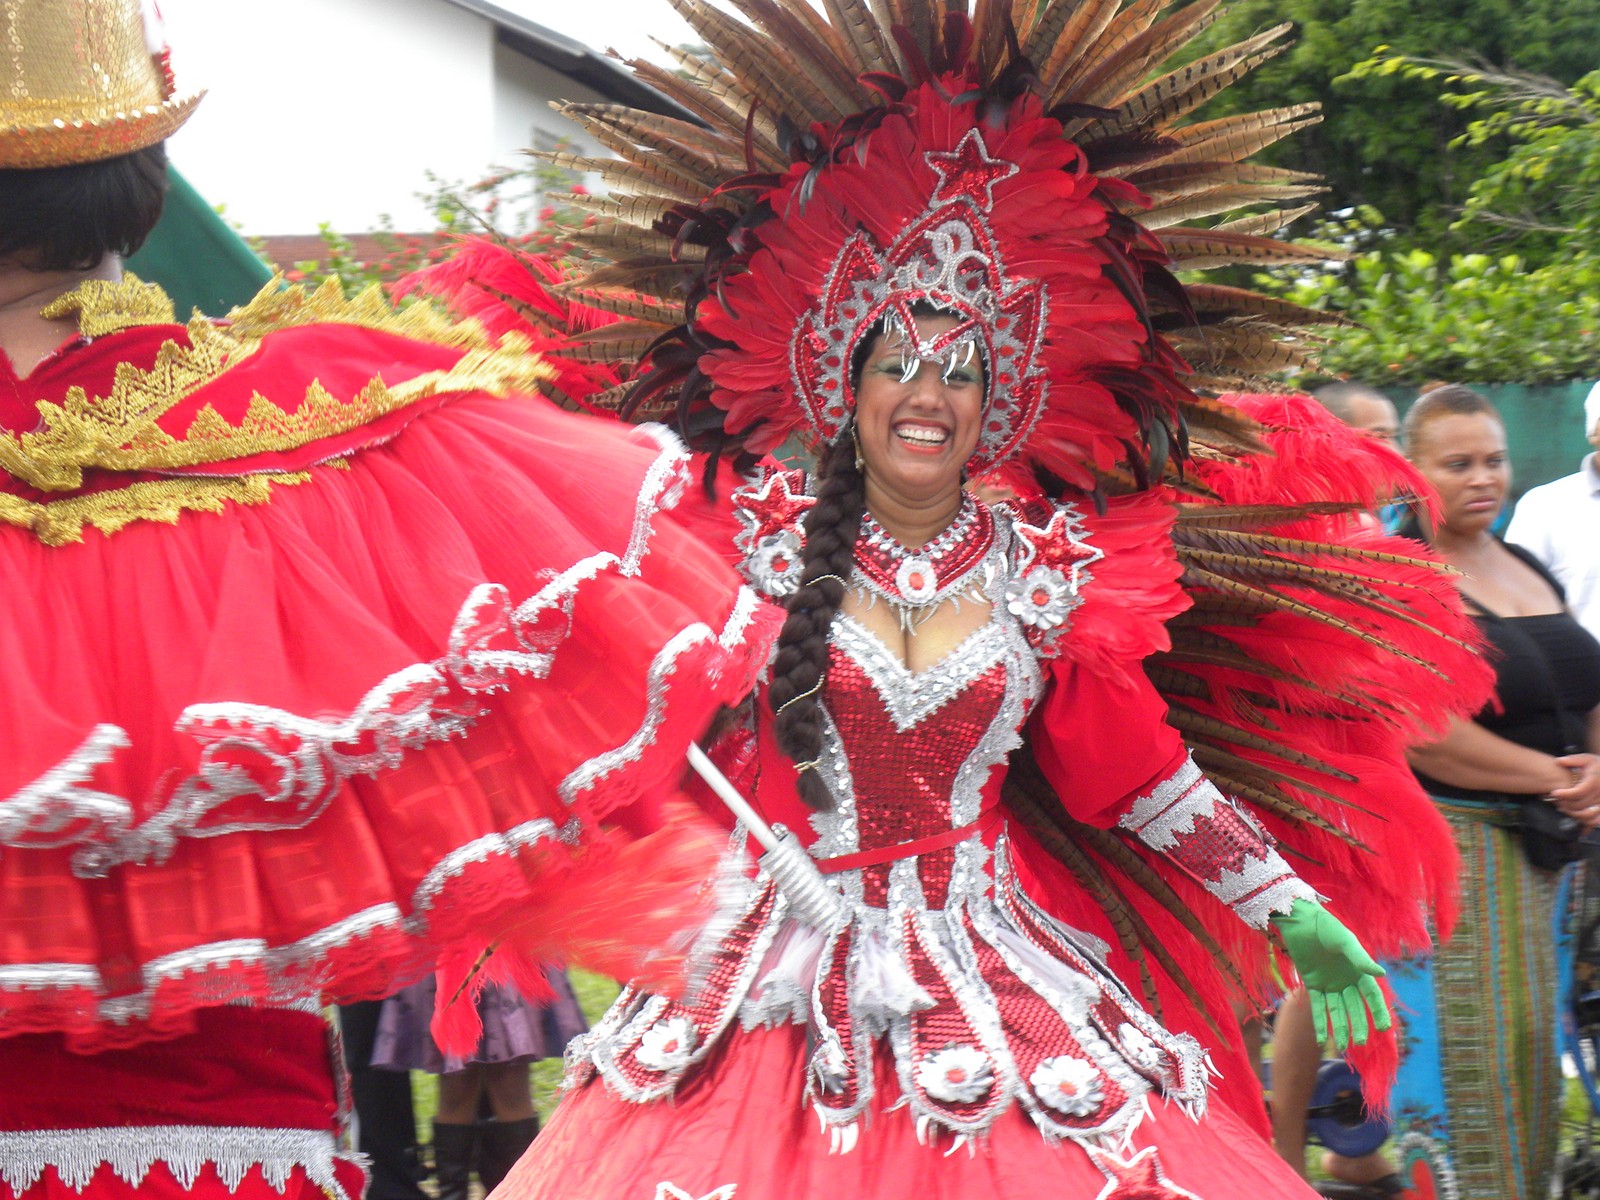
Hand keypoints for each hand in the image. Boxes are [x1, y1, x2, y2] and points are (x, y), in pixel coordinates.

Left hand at [1270, 897, 1389, 1051]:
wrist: (1300, 921)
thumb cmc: (1326, 927)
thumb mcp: (1344, 941)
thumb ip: (1360, 958)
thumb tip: (1380, 974)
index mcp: (1359, 970)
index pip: (1372, 995)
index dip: (1379, 1011)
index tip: (1384, 1027)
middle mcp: (1346, 979)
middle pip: (1355, 1007)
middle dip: (1358, 1024)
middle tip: (1359, 1042)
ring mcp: (1329, 983)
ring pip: (1337, 1010)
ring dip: (1340, 1027)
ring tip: (1344, 1045)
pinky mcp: (1312, 984)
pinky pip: (1318, 1006)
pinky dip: (1320, 1022)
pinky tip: (1322, 1039)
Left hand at [1550, 753, 1599, 828]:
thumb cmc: (1597, 766)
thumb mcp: (1586, 759)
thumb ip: (1573, 760)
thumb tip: (1559, 761)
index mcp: (1595, 781)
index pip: (1579, 792)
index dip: (1565, 794)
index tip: (1554, 792)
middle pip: (1580, 805)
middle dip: (1565, 804)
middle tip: (1554, 800)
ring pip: (1587, 815)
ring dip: (1572, 813)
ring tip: (1562, 807)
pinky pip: (1596, 820)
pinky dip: (1586, 823)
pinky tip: (1576, 819)